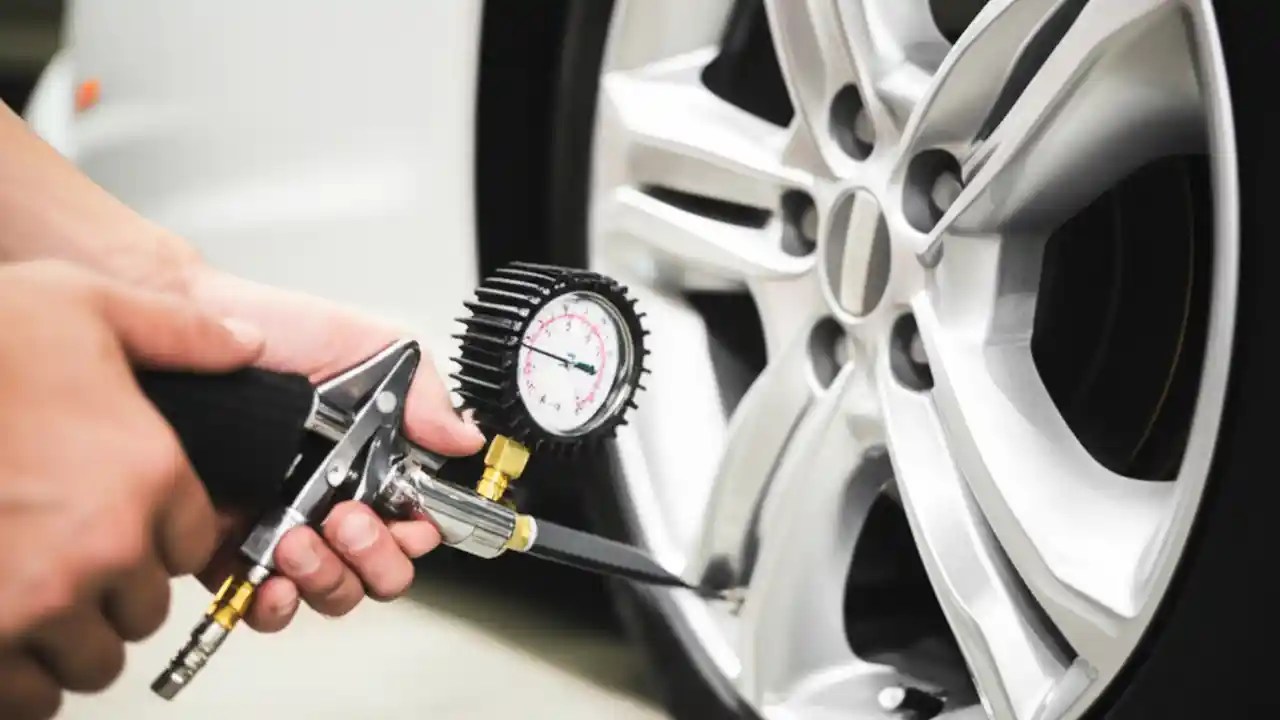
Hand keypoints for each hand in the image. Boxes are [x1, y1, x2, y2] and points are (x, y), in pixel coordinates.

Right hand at [0, 260, 263, 719]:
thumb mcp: (86, 304)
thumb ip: (179, 332)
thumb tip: (246, 343)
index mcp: (150, 474)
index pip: (193, 546)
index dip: (160, 536)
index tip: (128, 522)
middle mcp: (106, 545)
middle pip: (144, 610)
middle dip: (114, 591)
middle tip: (72, 557)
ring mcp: (39, 599)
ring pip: (91, 660)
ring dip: (69, 639)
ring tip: (35, 595)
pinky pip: (26, 696)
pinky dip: (18, 677)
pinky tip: (3, 631)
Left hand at [188, 267, 485, 631]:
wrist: (188, 334)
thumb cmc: (271, 332)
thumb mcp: (362, 343)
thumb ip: (422, 391)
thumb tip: (464, 437)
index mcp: (369, 462)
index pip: (412, 526)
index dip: (416, 535)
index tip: (406, 521)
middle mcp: (330, 500)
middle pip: (377, 571)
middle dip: (373, 558)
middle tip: (348, 520)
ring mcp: (280, 526)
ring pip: (328, 591)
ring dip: (326, 578)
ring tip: (300, 539)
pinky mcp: (225, 546)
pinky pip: (258, 603)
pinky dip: (271, 605)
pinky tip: (271, 578)